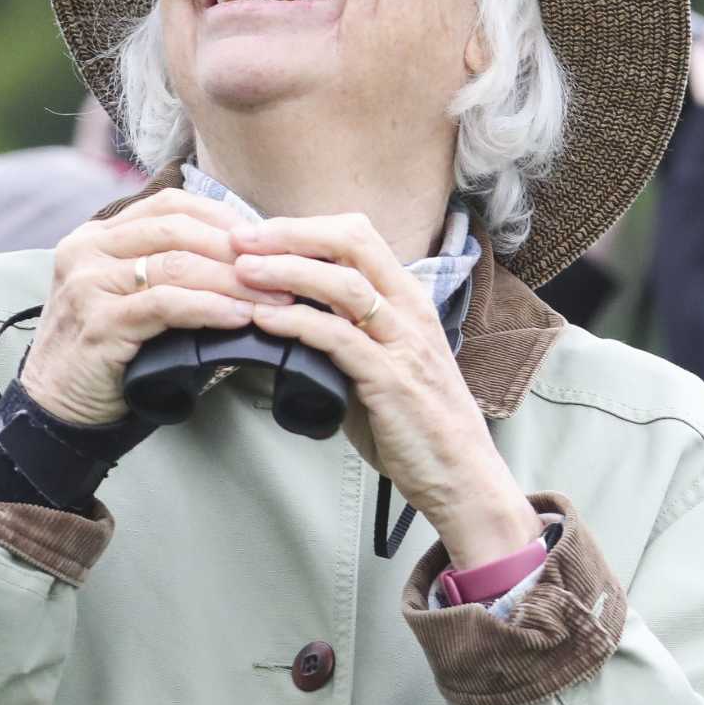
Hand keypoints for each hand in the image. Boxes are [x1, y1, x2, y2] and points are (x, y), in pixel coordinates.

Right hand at [20, 189, 293, 425]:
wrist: (57, 407)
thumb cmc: (111, 352)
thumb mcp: (136, 298)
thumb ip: (173, 272)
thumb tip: (252, 262)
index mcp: (98, 236)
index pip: (171, 204)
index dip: (225, 217)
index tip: (268, 242)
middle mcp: (87, 250)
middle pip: (178, 228)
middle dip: (238, 249)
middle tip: (285, 271)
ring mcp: (88, 284)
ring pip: (176, 264)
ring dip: (234, 280)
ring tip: (274, 298)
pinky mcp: (97, 322)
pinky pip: (165, 304)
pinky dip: (209, 308)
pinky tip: (240, 317)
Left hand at [231, 213, 541, 568]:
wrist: (462, 476)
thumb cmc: (418, 427)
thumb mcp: (385, 366)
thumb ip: (345, 340)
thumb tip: (285, 326)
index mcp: (410, 302)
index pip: (358, 236)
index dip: (304, 228)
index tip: (258, 235)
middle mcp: (411, 312)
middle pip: (352, 242)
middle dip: (290, 234)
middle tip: (241, 239)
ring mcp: (404, 344)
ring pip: (343, 284)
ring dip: (285, 271)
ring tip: (241, 271)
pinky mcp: (391, 379)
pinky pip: (338, 337)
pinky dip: (295, 321)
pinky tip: (263, 319)